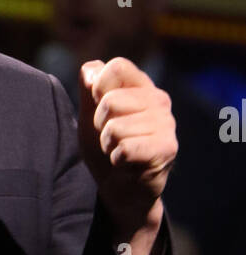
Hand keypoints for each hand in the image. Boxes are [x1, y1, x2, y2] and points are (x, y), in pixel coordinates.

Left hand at [78, 57, 177, 238]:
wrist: (120, 188)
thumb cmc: (106, 148)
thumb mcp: (90, 116)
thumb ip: (88, 89)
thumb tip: (91, 70)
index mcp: (141, 86)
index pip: (117, 66)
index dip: (97, 87)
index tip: (96, 106)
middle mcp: (158, 100)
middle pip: (109, 100)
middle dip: (99, 124)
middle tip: (110, 137)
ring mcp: (166, 124)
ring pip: (115, 128)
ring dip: (108, 145)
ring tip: (118, 151)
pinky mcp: (167, 148)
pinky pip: (126, 148)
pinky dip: (117, 159)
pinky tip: (126, 163)